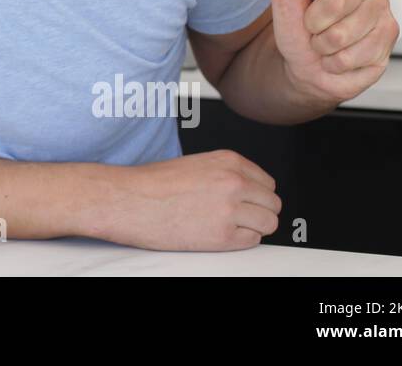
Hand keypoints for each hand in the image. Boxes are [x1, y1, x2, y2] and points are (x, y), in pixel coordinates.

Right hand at [107, 150, 281, 250]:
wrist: (129, 200)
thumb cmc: (153, 183)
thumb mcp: (196, 163)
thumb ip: (225, 173)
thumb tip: (247, 190)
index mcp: (228, 161)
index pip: (267, 182)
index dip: (257, 195)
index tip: (247, 201)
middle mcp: (234, 182)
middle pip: (272, 203)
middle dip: (259, 211)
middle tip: (239, 216)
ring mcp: (230, 209)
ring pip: (268, 223)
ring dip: (253, 227)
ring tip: (230, 226)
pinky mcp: (222, 235)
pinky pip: (252, 241)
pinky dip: (240, 240)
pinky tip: (219, 233)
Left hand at [270, 0, 398, 104]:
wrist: (306, 67)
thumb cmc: (296, 29)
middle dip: (314, 20)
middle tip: (311, 25)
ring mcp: (380, 8)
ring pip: (346, 30)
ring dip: (324, 44)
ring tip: (324, 42)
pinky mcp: (389, 35)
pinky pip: (357, 52)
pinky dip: (337, 60)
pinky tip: (338, 55)